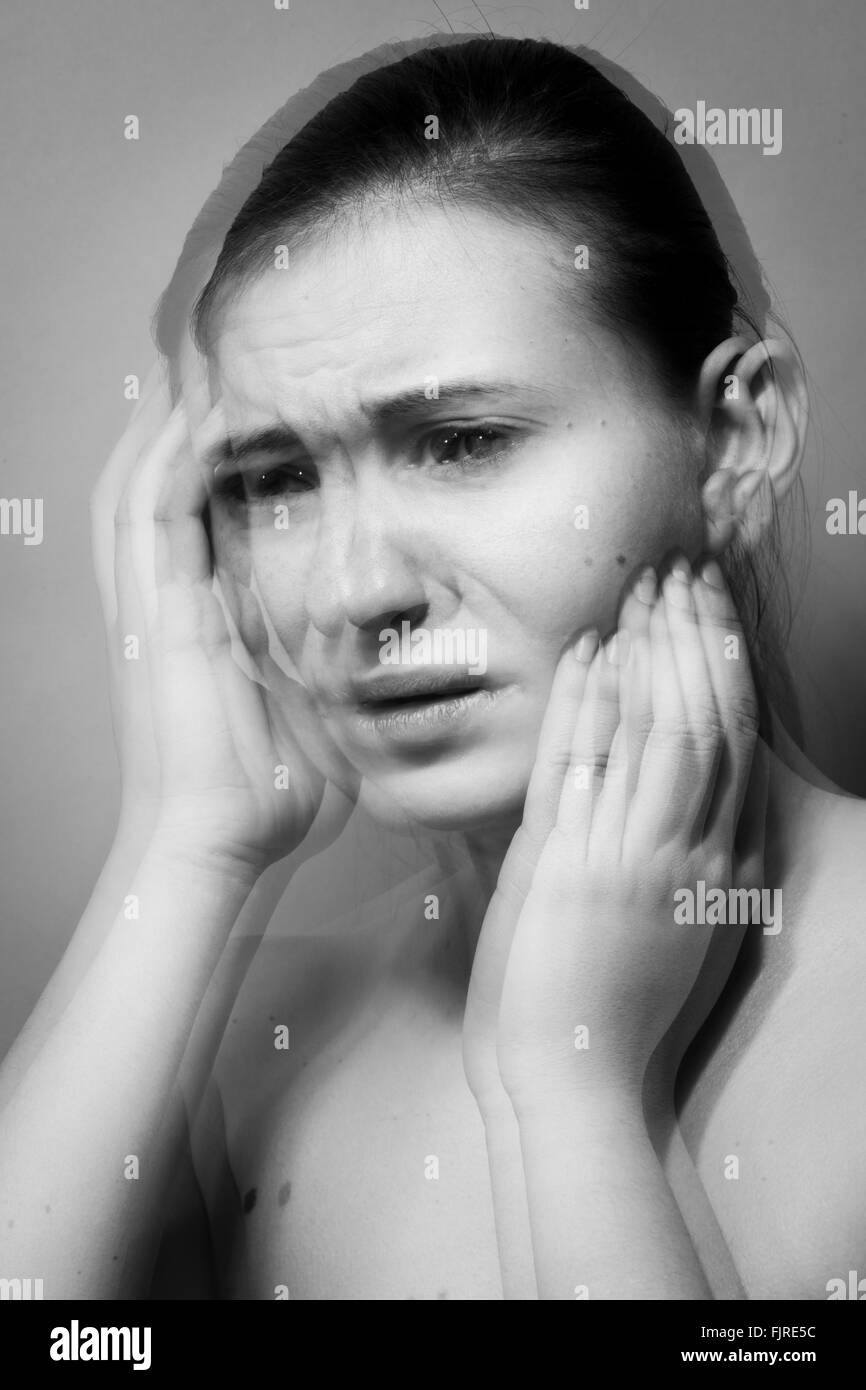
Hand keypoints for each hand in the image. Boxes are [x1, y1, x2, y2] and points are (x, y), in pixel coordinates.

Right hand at [90, 360, 357, 874]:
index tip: (269, 393)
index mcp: (197, 604)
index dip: (226, 440)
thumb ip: (340, 652)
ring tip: (208, 347)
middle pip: (159, 466)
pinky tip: (199, 405)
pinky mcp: (150, 608)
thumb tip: (403, 630)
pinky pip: (151, 507)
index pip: (201, 497)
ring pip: (145, 471)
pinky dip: (170, 452)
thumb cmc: (272, 783)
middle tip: (224, 341)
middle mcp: (162, 589)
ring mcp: (148, 597)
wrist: (217, 837)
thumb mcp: (314, 697)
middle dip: (187, 403)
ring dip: (173, 409)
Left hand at [467, 557, 767, 1116]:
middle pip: (711, 721)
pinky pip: (589, 762)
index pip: (736, 746)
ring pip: (665, 728)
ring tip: (646, 591)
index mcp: (720, 870)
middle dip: (701, 639)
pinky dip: (591, 701)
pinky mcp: (572, 866)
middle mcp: (689, 853)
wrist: (572, 1081)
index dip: (727, 670)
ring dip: (656, 651)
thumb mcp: (680, 929)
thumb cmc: (616, 1010)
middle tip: (687, 575)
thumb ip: (687, 859)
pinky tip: (590, 652)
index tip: (713, 615)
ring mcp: (631, 855)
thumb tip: (679, 790)